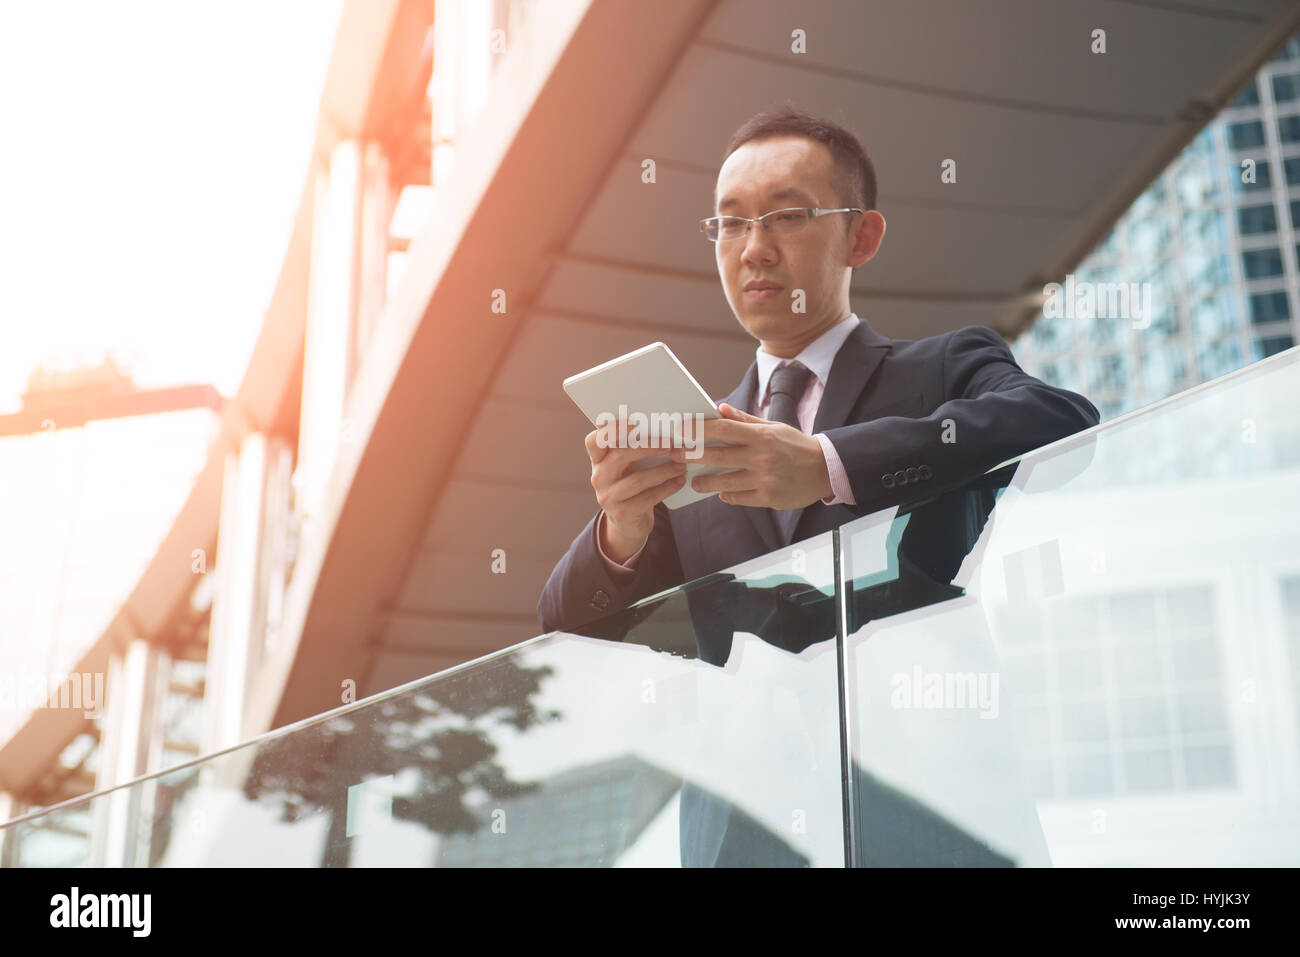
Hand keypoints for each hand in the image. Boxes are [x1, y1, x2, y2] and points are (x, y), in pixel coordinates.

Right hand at [585, 428, 685, 561]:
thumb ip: (633, 449)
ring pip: (637, 480)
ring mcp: (608, 497)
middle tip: (670, 443)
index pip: (594, 441)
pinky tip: (679, 481)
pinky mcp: (622, 513)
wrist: (628, 522)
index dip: (611, 431)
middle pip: (619, 456)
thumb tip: (662, 430)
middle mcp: (598, 477)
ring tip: (681, 465)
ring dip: (663, 470)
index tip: (634, 423)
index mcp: (598, 460)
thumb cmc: (631, 485)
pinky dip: (667, 488)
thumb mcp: (627, 467)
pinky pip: (648, 498)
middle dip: (647, 447)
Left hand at [671, 403, 832, 507]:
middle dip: (692, 456)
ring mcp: (764, 479)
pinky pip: (739, 498)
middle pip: (718, 457)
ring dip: (705, 482)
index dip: (699, 430)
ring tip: (694, 481)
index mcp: (762, 436)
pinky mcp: (768, 498)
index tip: (681, 430)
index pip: (724, 430)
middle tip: (675, 455)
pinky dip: (728, 495)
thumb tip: (721, 410)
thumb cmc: (796, 446)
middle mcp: (761, 457)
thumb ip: (745, 421)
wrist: (825, 469)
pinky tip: (721, 492)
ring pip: (724, 483)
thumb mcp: (773, 428)